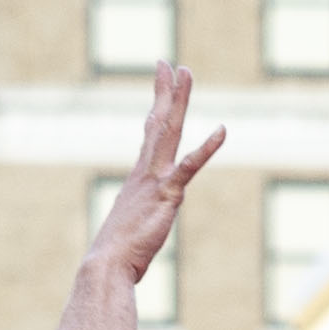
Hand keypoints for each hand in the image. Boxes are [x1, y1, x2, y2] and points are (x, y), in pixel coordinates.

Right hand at [87, 63, 223, 285]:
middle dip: (165, 91)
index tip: (160, 80)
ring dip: (178, 101)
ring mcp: (156, 180)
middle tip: (170, 64)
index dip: (157, 105)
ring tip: (185, 73)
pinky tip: (222, 130)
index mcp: (139, 177)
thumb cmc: (116, 256)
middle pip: (158, 123)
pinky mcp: (167, 194)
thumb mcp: (130, 229)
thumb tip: (132, 228)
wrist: (107, 265)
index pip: (149, 133)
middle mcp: (145, 172)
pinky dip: (206, 148)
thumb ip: (137, 220)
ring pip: (169, 132)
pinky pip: (190, 166)